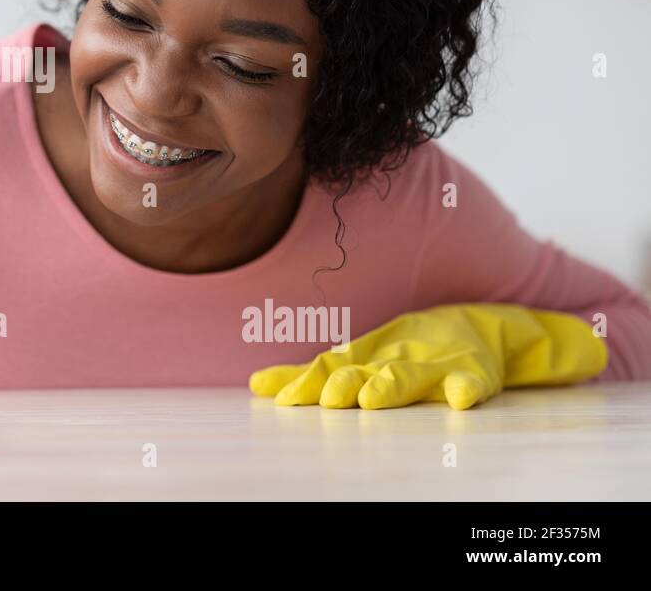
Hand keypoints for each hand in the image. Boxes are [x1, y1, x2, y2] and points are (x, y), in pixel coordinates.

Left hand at [248, 303, 606, 409]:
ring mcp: (433, 367)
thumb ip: (312, 376)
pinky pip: (471, 383)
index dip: (305, 383)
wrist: (473, 329)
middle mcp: (394, 361)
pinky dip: (466, 389)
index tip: (279, 398)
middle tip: (329, 399)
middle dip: (346, 384)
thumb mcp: (359, 360)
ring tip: (372, 397)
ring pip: (408, 378)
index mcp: (366, 360)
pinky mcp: (472, 374)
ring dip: (389, 386)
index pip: (328, 370)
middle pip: (365, 371)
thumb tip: (255, 385)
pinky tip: (460, 399)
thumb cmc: (403, 351)